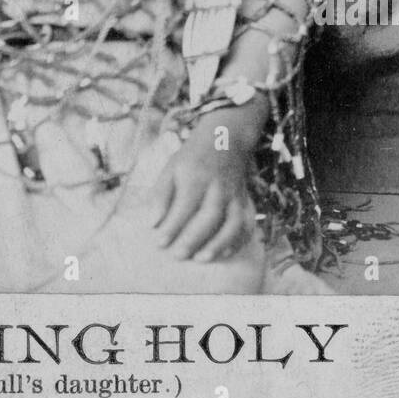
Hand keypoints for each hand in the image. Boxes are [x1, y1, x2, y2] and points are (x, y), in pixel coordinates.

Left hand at [147, 115, 257, 262]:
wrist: (226, 139)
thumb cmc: (193, 157)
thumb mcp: (171, 168)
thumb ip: (160, 195)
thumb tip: (151, 224)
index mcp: (197, 175)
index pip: (184, 205)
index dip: (172, 226)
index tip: (159, 243)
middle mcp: (219, 186)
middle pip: (209, 216)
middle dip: (193, 238)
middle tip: (177, 256)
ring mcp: (235, 194)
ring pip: (232, 222)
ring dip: (218, 243)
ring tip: (201, 259)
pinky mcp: (245, 200)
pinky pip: (247, 223)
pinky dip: (238, 240)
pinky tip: (225, 253)